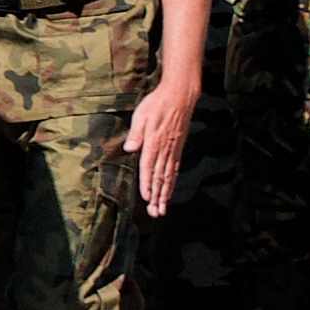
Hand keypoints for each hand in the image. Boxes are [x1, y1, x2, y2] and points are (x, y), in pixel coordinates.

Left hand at [125, 76, 198, 215]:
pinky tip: (170, 191)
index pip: (149, 168)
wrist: (180, 96)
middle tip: (156, 213)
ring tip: (162, 209)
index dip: (148, 184)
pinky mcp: (178, 148)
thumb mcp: (142, 115)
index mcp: (155, 142)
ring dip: (166, 194)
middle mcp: (166, 149)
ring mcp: (174, 150)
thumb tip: (129, 149)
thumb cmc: (157, 104)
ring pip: (169, 176)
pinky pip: (175, 169)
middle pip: (161, 177)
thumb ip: (136, 134)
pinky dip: (172, 182)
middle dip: (158, 196)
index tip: (146, 199)